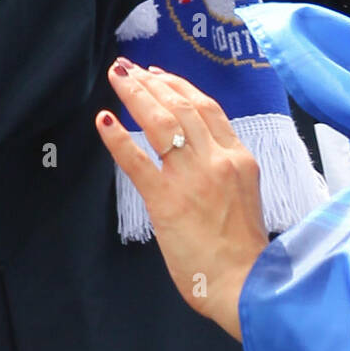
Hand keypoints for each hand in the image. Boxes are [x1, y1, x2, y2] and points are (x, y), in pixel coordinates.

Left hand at [95, 61, 267, 338]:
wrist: (245, 281)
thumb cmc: (243, 248)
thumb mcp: (245, 194)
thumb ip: (224, 171)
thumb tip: (197, 155)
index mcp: (239, 159)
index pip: (209, 109)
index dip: (181, 87)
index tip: (161, 75)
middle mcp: (218, 160)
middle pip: (183, 107)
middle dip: (154, 83)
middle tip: (131, 69)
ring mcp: (192, 178)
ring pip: (162, 123)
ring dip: (137, 95)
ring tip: (119, 78)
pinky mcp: (167, 200)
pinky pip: (137, 161)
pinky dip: (118, 138)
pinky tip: (104, 122)